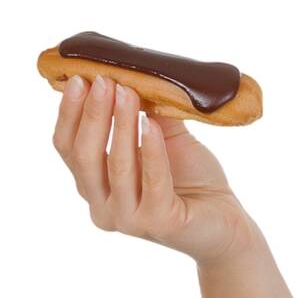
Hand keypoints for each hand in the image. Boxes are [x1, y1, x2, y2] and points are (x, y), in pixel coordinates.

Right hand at [51, 72, 257, 266]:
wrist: (228, 223)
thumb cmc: (194, 182)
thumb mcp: (166, 141)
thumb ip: (147, 114)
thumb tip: (133, 75)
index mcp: (96, 188)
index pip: (69, 149)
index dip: (70, 114)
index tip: (79, 78)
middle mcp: (104, 208)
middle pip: (84, 156)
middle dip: (92, 114)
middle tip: (103, 80)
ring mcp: (129, 220)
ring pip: (116, 166)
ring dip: (120, 125)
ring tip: (127, 92)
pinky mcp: (160, 223)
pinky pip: (153, 181)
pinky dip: (151, 150)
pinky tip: (150, 123)